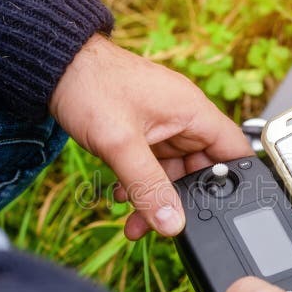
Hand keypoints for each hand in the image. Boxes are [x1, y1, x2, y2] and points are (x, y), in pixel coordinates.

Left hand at [51, 35, 252, 239]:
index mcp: (193, 111)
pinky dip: (141, 184)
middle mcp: (183, 118)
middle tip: (164, 224)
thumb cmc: (90, 86)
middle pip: (201, 169)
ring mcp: (163, 125)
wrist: (56, 67)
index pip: (234, 151)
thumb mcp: (121, 144)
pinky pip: (152, 166)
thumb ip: (148, 186)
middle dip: (184, 200)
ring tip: (135, 222)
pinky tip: (123, 196)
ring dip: (156, 197)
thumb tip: (172, 223)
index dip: (236, 182)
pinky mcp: (142, 131)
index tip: (223, 211)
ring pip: (173, 172)